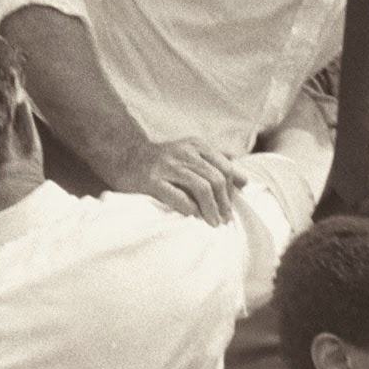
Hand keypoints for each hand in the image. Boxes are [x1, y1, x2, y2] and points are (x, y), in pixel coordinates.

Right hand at [107, 137, 246, 224]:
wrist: (125, 156)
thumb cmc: (164, 161)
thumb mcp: (192, 155)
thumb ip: (217, 164)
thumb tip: (244, 182)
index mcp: (197, 146)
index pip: (225, 168)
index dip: (231, 190)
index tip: (232, 208)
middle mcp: (185, 152)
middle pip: (215, 178)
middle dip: (224, 202)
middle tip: (225, 220)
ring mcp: (167, 165)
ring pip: (201, 186)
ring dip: (211, 208)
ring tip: (214, 223)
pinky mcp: (151, 180)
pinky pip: (176, 195)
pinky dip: (188, 207)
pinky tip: (193, 216)